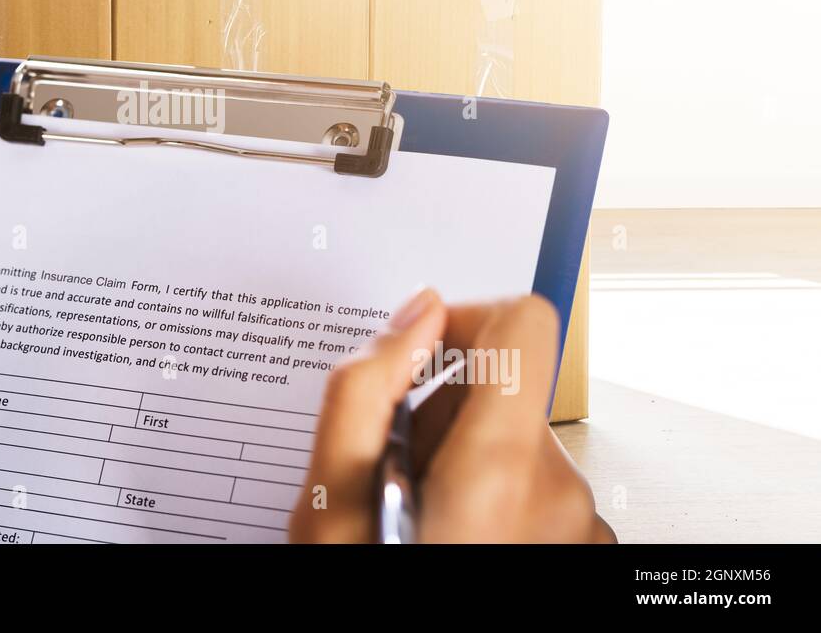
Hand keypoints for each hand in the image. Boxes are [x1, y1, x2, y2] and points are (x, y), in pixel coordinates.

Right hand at [289, 288, 614, 542]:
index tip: (416, 357)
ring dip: (462, 463)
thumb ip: (364, 389)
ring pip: (518, 446)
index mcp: (502, 466)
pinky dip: (491, 504)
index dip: (463, 319)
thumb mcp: (331, 502)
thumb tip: (416, 314)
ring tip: (415, 520)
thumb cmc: (370, 598)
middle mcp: (561, 493)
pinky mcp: (583, 557)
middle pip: (510, 389)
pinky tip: (446, 543)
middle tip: (392, 474)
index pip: (525, 322)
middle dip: (441, 411)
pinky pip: (536, 495)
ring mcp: (580, 532)